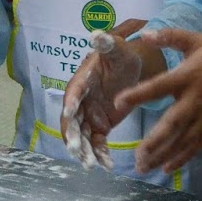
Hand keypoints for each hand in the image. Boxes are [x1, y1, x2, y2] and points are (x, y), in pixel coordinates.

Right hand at [59, 19, 154, 167]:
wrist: (131, 69)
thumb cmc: (121, 56)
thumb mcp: (117, 48)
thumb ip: (108, 44)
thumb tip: (97, 35)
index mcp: (81, 82)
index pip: (73, 93)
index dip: (70, 102)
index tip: (70, 112)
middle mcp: (80, 102)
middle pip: (72, 121)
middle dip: (73, 136)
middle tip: (78, 149)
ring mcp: (89, 116)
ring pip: (83, 136)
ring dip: (84, 151)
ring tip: (91, 164)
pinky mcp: (100, 126)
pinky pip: (97, 143)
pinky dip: (100, 154)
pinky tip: (107, 165)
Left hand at [115, 31, 201, 176]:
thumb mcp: (198, 40)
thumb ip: (170, 36)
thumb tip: (144, 34)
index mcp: (188, 76)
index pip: (158, 87)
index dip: (138, 95)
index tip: (118, 102)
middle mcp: (195, 100)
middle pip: (172, 124)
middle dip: (153, 141)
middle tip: (136, 156)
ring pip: (182, 140)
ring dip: (163, 155)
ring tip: (144, 167)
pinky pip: (195, 146)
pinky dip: (181, 158)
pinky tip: (166, 169)